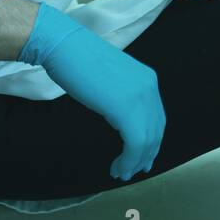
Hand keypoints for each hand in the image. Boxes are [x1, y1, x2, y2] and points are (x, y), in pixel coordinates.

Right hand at [19, 3, 165, 181]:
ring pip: (147, 140)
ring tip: (121, 173)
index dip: (152, 140)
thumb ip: (120, 94)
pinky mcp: (126, 109)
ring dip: (135, 161)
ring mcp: (140, 97)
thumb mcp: (108, 78)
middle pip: (155, 130)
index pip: (157, 116)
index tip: (143, 157)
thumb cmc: (76, 59)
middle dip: (146, 154)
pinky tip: (117, 168)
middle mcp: (149, 87)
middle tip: (133, 171)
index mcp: (147, 78)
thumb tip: (119, 114)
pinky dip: (128, 160)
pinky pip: (135, 143)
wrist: (63, 46)